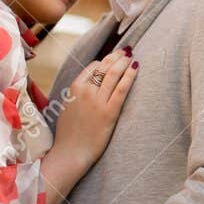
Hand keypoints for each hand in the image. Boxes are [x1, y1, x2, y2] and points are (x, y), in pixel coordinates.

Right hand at [53, 48, 137, 165]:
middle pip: (104, 67)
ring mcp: (97, 101)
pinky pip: (121, 89)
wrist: (70, 152)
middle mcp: (85, 91)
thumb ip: (77, 93)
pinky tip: (136, 68)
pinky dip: (129, 76)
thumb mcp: (68, 106)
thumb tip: (88, 84)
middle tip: (125, 51)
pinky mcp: (109, 112)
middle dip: (116, 57)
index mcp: (74, 88)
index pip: (92, 66)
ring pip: (113, 74)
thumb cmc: (68, 133)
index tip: (113, 58)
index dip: (104, 61)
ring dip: (124, 62)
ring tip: (131, 57)